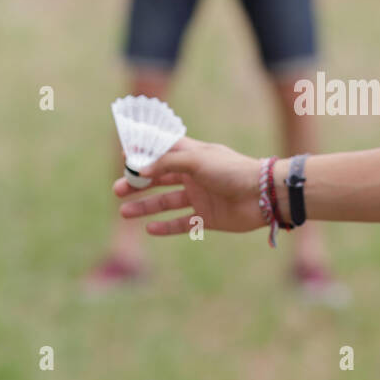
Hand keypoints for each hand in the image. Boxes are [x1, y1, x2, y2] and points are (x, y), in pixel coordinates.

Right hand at [114, 139, 262, 234]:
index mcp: (194, 156)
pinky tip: (149, 228)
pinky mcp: (208, 217)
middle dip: (138, 184)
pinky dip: (166, 226)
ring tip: (124, 212)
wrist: (263, 195)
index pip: (163, 151)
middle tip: (117, 190)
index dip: (144, 153)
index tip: (123, 157)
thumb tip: (139, 168)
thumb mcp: (196, 160)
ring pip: (167, 202)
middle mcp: (195, 176)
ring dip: (146, 207)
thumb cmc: (232, 170)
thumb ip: (167, 163)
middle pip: (160, 179)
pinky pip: (182, 223)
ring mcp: (201, 197)